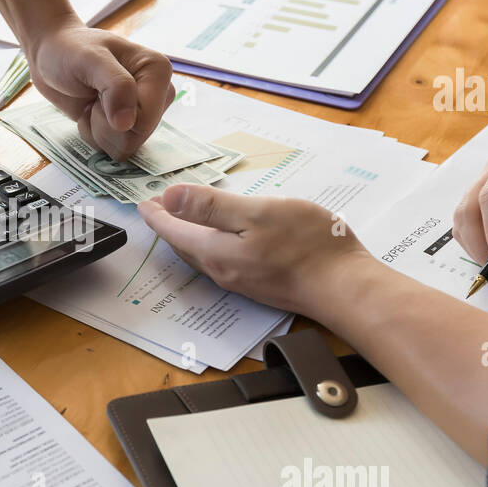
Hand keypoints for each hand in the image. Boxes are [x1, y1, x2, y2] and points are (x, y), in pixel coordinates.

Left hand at [27, 22, 174, 161]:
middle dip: (105, 123)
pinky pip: (115, 150)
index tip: (97, 90)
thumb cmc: (70, 50)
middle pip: (137, 136)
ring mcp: (144, 112)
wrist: (51, 55)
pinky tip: (90, 113)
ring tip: (92, 102)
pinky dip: (95, 135)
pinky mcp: (129, 127)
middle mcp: (158, 93)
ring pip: (125, 147)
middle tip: (93, 96)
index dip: (113, 116)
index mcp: (158, 70)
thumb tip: (127, 123)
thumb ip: (116, 86)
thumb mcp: (90, 60)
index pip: (145, 120)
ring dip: (98, 129)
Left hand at [138, 184, 371, 315]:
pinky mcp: (261, 283)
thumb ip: (211, 207)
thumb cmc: (308, 246)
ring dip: (188, 236)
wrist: (345, 288)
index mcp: (216, 251)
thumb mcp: (256, 213)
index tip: (142, 203)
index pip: (174, 231)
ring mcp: (242, 280)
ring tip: (183, 220)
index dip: (156, 215)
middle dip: (168, 226)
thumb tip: (169, 198)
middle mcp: (223, 270)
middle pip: (185, 246)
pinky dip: (211, 244)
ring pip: (203, 255)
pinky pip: (223, 260)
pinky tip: (222, 238)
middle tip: (157, 209)